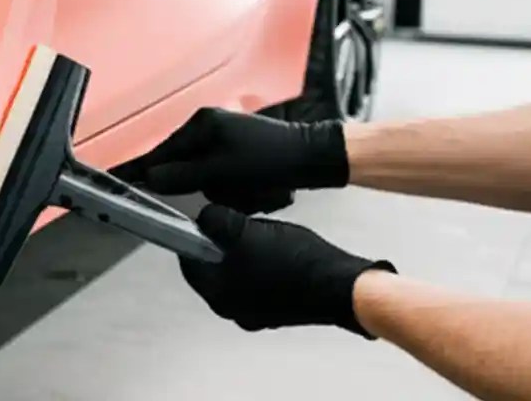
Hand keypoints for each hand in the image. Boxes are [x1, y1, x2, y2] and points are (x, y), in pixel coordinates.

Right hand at [120, 108, 348, 213]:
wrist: (313, 157)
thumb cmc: (270, 160)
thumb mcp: (221, 172)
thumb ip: (182, 175)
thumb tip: (150, 178)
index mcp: (202, 124)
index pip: (163, 152)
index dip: (148, 171)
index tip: (127, 183)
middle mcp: (211, 126)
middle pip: (186, 167)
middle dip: (207, 185)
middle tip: (232, 190)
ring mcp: (227, 138)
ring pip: (207, 177)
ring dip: (226, 190)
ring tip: (252, 190)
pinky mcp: (242, 151)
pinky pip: (226, 177)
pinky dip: (239, 189)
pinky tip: (259, 189)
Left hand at [181, 205, 393, 336]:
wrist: (342, 286)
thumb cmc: (296, 263)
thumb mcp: (247, 231)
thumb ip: (217, 222)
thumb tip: (205, 217)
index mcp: (219, 296)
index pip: (189, 263)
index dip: (193, 235)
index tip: (202, 219)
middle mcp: (234, 310)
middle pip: (213, 267)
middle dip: (221, 242)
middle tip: (235, 222)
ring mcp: (257, 312)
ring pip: (237, 273)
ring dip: (243, 251)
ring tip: (260, 232)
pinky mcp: (278, 309)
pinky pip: (260, 280)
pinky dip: (263, 263)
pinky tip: (278, 247)